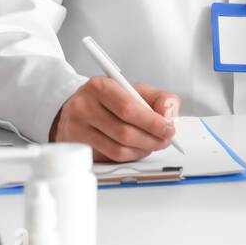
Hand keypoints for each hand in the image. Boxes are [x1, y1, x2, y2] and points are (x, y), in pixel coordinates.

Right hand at [49, 77, 179, 162]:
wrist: (80, 106)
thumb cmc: (110, 98)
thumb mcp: (136, 89)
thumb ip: (159, 98)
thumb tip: (168, 115)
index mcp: (100, 87)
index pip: (129, 109)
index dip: (152, 122)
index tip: (168, 129)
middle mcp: (84, 107)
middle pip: (124, 132)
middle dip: (152, 139)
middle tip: (165, 140)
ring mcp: (77, 129)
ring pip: (118, 149)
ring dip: (142, 150)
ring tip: (153, 144)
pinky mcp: (77, 146)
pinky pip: (110, 157)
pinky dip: (130, 156)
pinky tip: (137, 149)